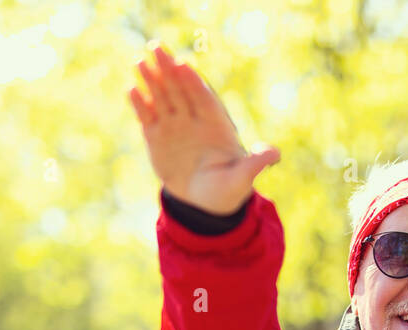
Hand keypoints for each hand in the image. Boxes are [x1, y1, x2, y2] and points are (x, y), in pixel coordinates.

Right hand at [128, 44, 279, 214]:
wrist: (204, 203)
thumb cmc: (227, 190)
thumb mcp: (242, 179)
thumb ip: (256, 163)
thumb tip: (275, 153)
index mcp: (216, 126)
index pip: (204, 99)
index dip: (194, 83)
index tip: (184, 65)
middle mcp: (194, 121)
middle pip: (180, 90)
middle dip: (169, 70)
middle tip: (157, 47)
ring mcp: (175, 127)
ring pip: (162, 98)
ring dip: (152, 80)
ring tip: (140, 60)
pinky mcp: (157, 138)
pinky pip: (148, 117)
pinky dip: (140, 104)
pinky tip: (132, 88)